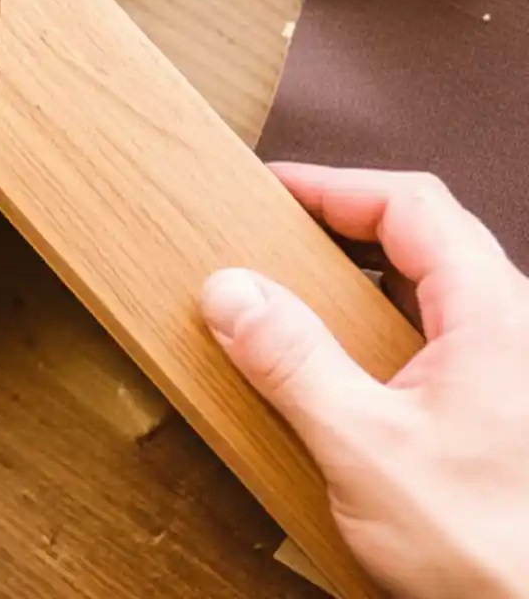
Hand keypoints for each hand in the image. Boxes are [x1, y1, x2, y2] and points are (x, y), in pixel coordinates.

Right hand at [200, 164, 528, 598]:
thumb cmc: (490, 546)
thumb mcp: (365, 447)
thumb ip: (293, 362)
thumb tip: (231, 291)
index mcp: (495, 314)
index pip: (412, 205)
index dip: (335, 186)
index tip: (271, 189)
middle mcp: (509, 328)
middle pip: (420, 239)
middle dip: (338, 227)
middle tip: (269, 236)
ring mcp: (504, 369)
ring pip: (424, 291)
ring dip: (353, 282)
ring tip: (286, 294)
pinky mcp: (490, 409)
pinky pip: (426, 340)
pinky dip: (370, 331)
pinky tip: (328, 365)